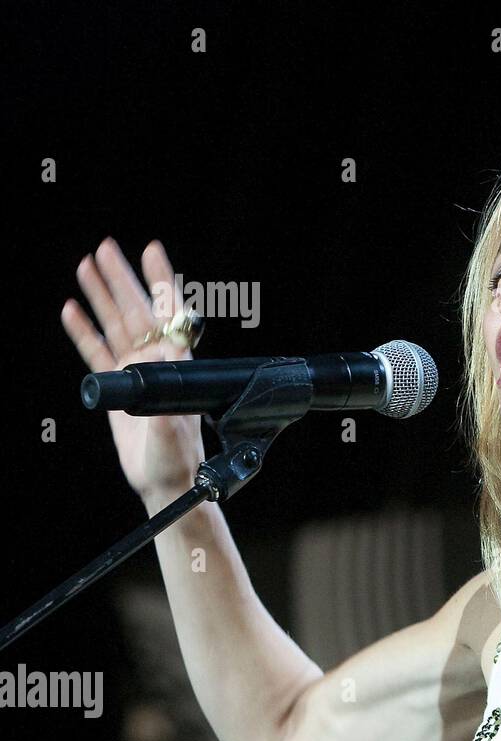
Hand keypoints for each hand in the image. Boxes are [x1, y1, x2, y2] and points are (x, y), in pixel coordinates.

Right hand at [60, 238, 205, 498]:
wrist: (163, 480)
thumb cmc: (176, 459)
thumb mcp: (174, 433)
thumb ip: (168, 406)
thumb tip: (166, 369)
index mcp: (176, 365)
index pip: (169, 314)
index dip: (161, 282)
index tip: (152, 250)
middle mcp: (156, 362)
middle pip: (136, 311)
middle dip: (122, 279)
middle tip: (106, 248)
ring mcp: (135, 372)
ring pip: (115, 325)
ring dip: (100, 297)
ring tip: (85, 266)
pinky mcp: (116, 388)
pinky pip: (96, 352)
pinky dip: (83, 331)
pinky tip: (72, 310)